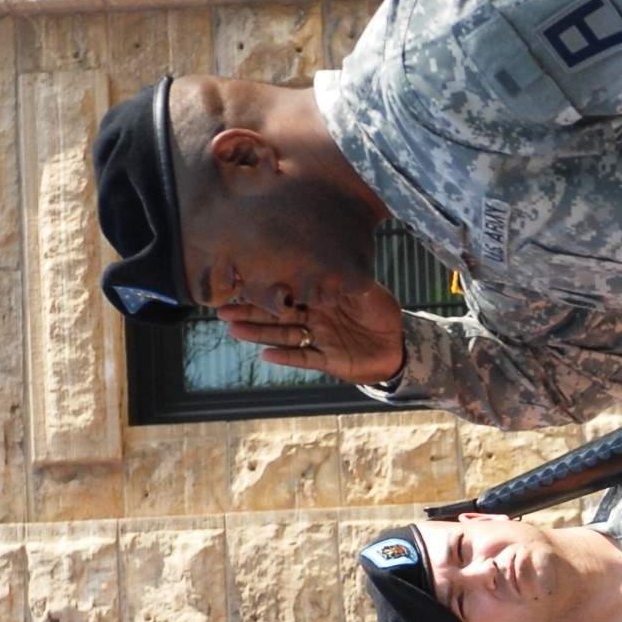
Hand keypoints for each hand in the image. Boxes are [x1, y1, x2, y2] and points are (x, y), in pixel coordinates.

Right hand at [216, 278, 405, 384]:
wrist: (400, 343)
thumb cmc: (382, 312)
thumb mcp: (366, 289)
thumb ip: (345, 278)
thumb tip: (329, 261)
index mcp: (318, 298)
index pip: (286, 292)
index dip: (264, 290)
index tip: (239, 282)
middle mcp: (312, 318)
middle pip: (276, 315)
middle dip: (249, 313)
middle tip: (222, 309)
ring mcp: (317, 340)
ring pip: (282, 336)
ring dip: (258, 334)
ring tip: (234, 329)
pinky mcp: (327, 360)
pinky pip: (302, 358)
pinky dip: (285, 357)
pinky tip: (265, 354)